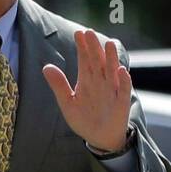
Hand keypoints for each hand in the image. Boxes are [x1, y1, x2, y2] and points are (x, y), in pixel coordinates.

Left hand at [42, 31, 131, 151]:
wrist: (99, 138)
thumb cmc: (84, 120)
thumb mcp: (68, 103)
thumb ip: (59, 85)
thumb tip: (46, 67)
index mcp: (87, 80)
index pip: (85, 59)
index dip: (82, 46)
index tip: (78, 33)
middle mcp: (101, 81)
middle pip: (98, 61)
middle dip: (94, 47)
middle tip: (89, 32)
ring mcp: (112, 90)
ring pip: (112, 71)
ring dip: (111, 58)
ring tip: (108, 44)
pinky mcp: (122, 102)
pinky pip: (124, 90)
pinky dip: (124, 80)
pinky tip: (121, 71)